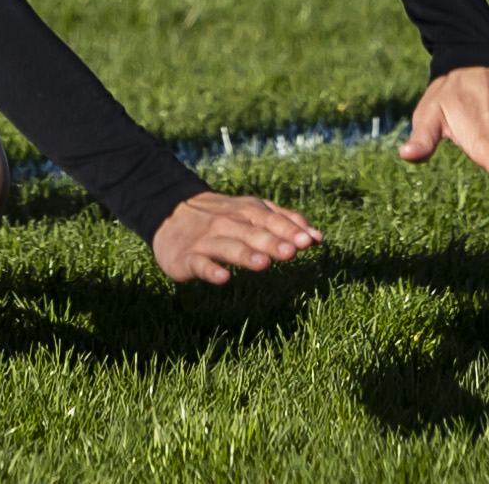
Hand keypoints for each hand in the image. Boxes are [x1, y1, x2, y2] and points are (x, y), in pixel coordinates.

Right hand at [152, 191, 322, 284]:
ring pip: (229, 247)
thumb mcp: (253, 212)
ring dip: (246, 254)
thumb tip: (318, 238)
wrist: (170, 214)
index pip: (271, 219)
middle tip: (291, 252)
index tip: (309, 241)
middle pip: (253, 233)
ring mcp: (207, 240)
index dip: (289, 230)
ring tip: (263, 264)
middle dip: (272, 242)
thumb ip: (284, 222)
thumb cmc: (223, 218)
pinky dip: (210, 270)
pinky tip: (223, 278)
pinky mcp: (188, 257)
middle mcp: (228, 223)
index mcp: (247, 211)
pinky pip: (200, 264)